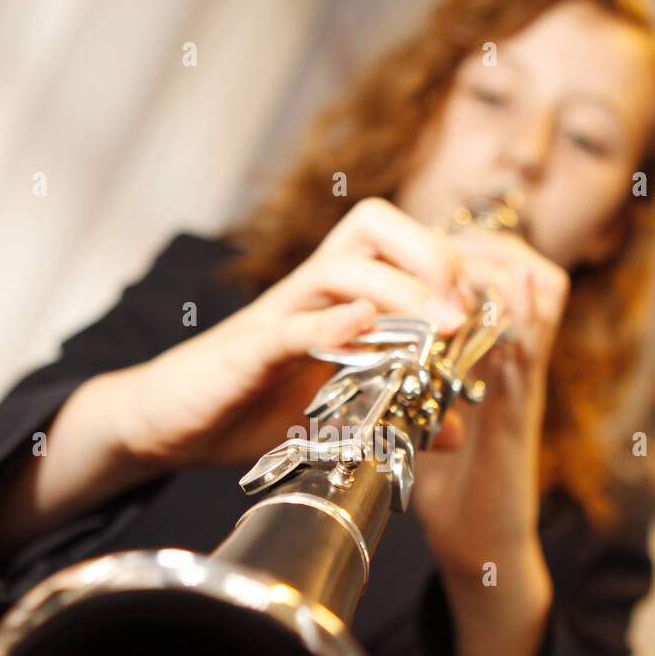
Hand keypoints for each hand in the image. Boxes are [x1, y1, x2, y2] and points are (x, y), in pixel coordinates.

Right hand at [112, 199, 472, 469]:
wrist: (170, 423)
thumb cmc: (249, 407)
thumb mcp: (336, 418)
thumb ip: (396, 419)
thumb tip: (454, 431)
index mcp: (336, 296)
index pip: (398, 243)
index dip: (449, 263)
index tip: (484, 312)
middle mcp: (311, 290)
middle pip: (374, 224)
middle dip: (431, 254)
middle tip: (462, 309)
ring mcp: (278, 314)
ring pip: (341, 264)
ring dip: (399, 288)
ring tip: (437, 327)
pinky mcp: (248, 348)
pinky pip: (293, 324)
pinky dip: (332, 324)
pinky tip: (364, 332)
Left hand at [413, 227, 570, 582]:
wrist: (483, 550)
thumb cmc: (456, 489)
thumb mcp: (433, 420)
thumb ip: (420, 383)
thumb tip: (380, 349)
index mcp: (496, 363)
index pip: (507, 278)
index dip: (477, 249)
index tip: (438, 237)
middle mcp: (517, 369)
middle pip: (533, 274)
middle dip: (489, 249)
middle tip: (449, 243)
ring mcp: (523, 392)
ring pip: (538, 304)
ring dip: (500, 276)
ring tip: (462, 267)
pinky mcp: (519, 422)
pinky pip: (523, 358)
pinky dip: (506, 327)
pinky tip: (477, 312)